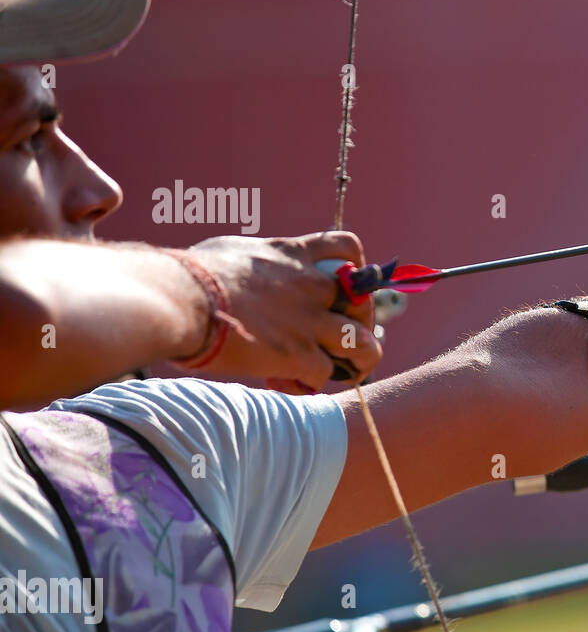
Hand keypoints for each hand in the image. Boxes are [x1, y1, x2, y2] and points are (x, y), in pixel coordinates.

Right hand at [185, 231, 381, 391]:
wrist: (177, 299)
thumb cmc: (187, 274)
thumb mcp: (230, 251)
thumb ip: (253, 263)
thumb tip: (238, 273)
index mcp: (294, 254)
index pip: (347, 248)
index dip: (356, 269)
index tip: (345, 284)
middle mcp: (312, 285)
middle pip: (364, 304)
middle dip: (360, 324)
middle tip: (338, 340)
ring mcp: (310, 321)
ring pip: (364, 345)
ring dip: (358, 361)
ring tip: (345, 370)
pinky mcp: (299, 354)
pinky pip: (326, 375)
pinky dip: (312, 383)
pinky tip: (290, 383)